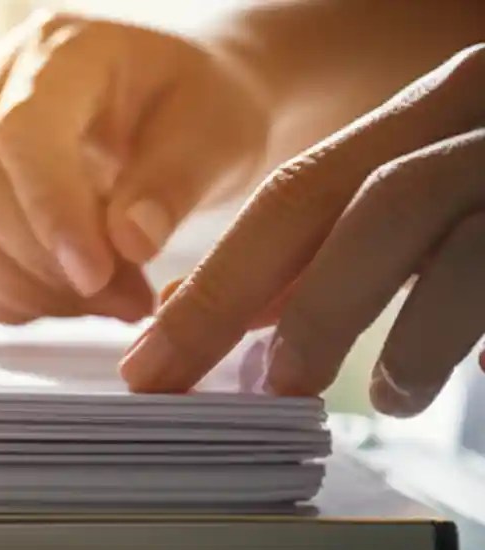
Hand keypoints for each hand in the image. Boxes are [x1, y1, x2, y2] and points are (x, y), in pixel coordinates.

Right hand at [0, 11, 270, 323]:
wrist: (177, 114)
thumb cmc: (197, 108)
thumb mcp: (215, 129)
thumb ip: (174, 182)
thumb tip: (128, 242)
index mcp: (53, 54)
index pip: (21, 133)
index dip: (51, 210)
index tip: (96, 274)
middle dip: (54, 269)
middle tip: (131, 302)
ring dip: (35, 294)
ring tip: (113, 301)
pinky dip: (6, 303)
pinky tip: (67, 303)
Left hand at [121, 45, 484, 416]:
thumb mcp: (438, 194)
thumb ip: (348, 243)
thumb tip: (237, 313)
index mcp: (435, 110)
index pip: (297, 193)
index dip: (217, 283)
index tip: (154, 365)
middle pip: (358, 197)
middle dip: (283, 302)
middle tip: (259, 389)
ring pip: (443, 224)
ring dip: (398, 325)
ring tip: (385, 392)